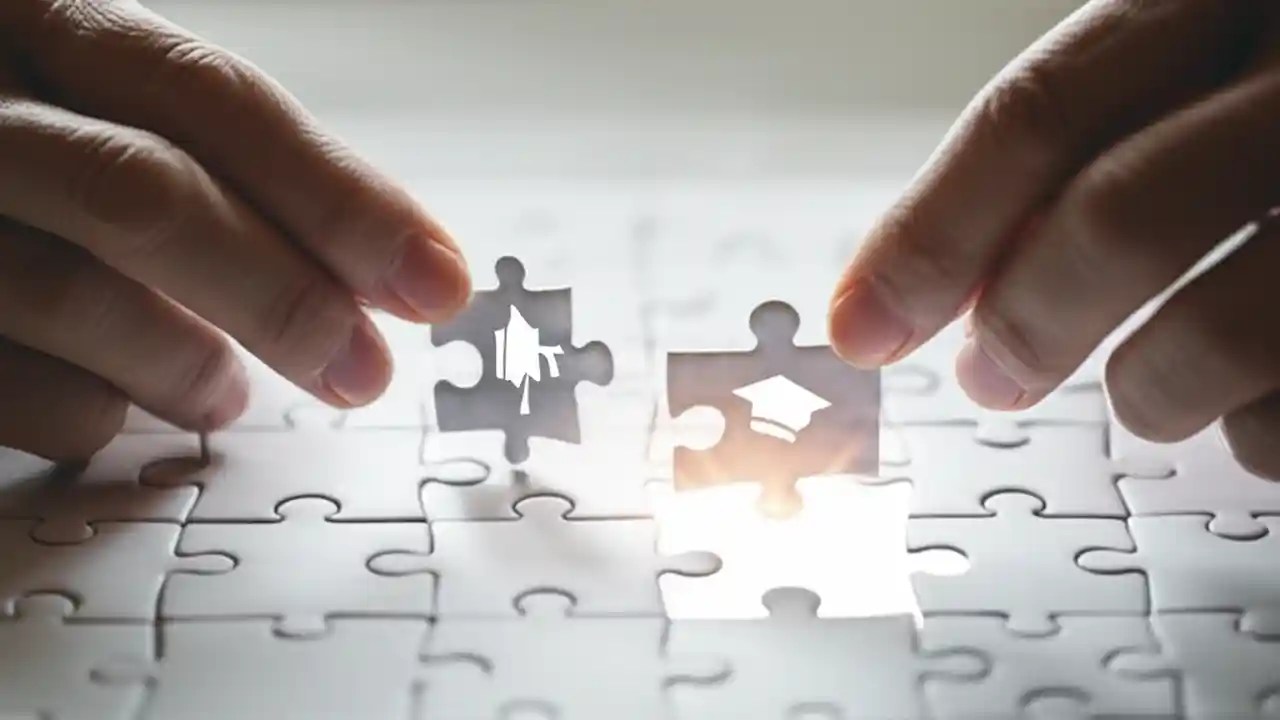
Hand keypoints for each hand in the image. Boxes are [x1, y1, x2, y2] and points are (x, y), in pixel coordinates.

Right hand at [0, 0, 470, 459]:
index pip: (211, 96)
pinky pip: (4, 381)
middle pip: (144, 195)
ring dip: (184, 365)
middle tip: (361, 368)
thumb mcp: (103, 108)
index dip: (337, 195)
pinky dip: (89, 411)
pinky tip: (118, 405)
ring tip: (222, 392)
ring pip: (70, 296)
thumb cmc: (21, 152)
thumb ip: (220, 164)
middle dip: (278, 295)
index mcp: (34, 19)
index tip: (435, 279)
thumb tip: (383, 262)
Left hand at [828, 1, 1279, 476]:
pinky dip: (1257, 432)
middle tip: (991, 374)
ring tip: (1146, 390)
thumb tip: (918, 271)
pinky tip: (1263, 399)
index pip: (1041, 112)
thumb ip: (1082, 150)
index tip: (860, 324)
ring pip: (1219, 330)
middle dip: (1027, 321)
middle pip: (1119, 217)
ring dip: (1147, 389)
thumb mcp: (1201, 75)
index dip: (931, 231)